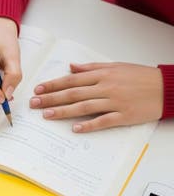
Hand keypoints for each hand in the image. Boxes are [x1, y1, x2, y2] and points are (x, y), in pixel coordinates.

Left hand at [29, 62, 162, 131]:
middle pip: (73, 93)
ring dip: (64, 111)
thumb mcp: (116, 66)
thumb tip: (71, 67)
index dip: (53, 85)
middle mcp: (106, 87)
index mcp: (103, 75)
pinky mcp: (124, 115)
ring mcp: (115, 102)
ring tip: (47, 115)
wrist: (167, 87)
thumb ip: (91, 68)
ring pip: (84, 106)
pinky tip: (75, 128)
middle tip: (34, 104)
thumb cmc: (141, 76)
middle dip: (51, 99)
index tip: (38, 90)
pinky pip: (104, 121)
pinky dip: (89, 124)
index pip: (72, 80)